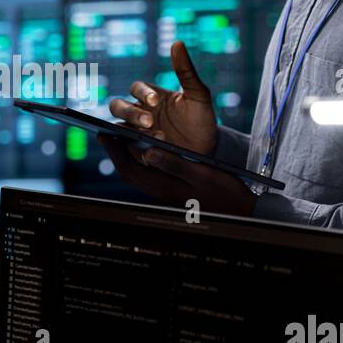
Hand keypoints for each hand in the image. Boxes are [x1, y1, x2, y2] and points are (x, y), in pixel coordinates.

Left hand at [99, 134, 257, 217]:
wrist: (239, 210)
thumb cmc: (222, 191)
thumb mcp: (199, 173)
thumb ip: (173, 162)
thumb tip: (147, 151)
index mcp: (163, 185)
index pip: (129, 167)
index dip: (114, 150)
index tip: (103, 133)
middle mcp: (160, 189)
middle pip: (128, 170)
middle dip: (115, 151)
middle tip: (105, 133)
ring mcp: (165, 190)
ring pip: (137, 172)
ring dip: (126, 156)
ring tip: (120, 138)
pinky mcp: (172, 189)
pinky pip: (148, 174)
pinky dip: (140, 161)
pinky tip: (143, 150)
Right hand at [107, 41, 217, 161]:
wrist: (207, 151)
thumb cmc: (201, 120)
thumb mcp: (199, 96)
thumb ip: (186, 71)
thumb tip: (178, 43)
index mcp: (152, 97)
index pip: (136, 88)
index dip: (142, 93)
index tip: (155, 101)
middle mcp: (140, 113)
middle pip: (118, 106)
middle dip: (130, 113)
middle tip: (148, 122)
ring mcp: (136, 133)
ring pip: (118, 127)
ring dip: (131, 131)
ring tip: (156, 139)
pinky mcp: (138, 151)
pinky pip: (127, 148)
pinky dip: (135, 148)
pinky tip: (151, 152)